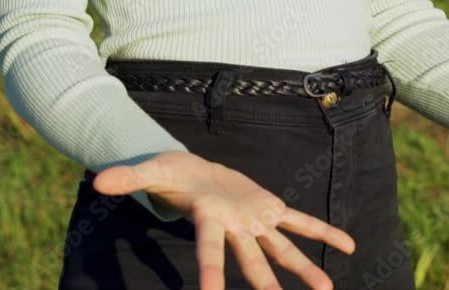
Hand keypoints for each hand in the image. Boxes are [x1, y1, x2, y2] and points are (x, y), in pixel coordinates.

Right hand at [94, 151, 353, 288]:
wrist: (193, 173)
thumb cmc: (169, 174)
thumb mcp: (150, 170)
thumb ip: (128, 177)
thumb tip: (99, 180)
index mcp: (208, 220)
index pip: (209, 252)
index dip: (212, 274)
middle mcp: (235, 228)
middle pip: (251, 262)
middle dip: (266, 286)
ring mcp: (255, 221)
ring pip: (282, 249)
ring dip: (304, 268)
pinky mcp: (269, 209)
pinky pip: (300, 222)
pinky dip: (323, 232)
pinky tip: (349, 245)